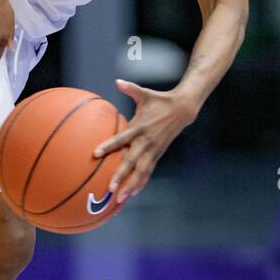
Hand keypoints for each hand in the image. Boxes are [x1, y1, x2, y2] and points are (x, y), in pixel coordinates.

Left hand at [91, 79, 196, 204]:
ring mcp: (154, 150)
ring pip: (141, 171)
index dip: (109, 146)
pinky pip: (148, 171)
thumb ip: (130, 88)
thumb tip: (118, 81)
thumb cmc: (159, 100)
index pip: (122, 138)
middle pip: (131, 161)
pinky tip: (133, 193)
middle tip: (110, 188)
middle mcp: (146, 141)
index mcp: (140, 127)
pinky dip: (141, 182)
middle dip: (121, 176)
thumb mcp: (145, 94)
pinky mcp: (158, 154)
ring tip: (120, 198)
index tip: (96, 154)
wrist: (183, 109)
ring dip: (131, 185)